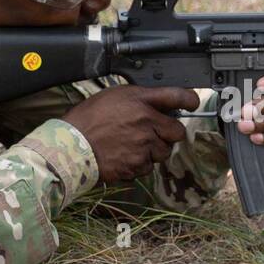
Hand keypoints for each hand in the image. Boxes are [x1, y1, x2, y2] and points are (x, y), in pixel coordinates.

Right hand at [61, 85, 197, 181]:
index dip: (190, 100)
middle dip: (169, 134)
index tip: (193, 103)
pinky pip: (149, 167)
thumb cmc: (87, 120)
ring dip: (153, 151)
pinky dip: (140, 164)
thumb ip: (138, 99)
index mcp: (140, 101)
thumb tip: (157, 104)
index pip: (177, 96)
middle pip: (177, 132)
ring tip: (131, 145)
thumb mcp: (113, 97)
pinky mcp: (138, 165)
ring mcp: (144, 145)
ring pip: (164, 152)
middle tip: (153, 133)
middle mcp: (146, 122)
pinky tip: (124, 156)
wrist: (71, 147)